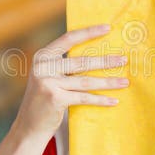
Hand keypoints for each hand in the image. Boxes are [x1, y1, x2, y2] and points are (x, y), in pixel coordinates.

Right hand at [11, 23, 129, 140]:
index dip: (89, 32)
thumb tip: (98, 56)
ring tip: (124, 82)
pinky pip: (84, 97)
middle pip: (81, 61)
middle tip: (124, 60)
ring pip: (86, 81)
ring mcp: (48, 82)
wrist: (29, 126)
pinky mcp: (56, 98)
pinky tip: (113, 101)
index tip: (108, 28)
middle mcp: (44, 67)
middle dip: (105, 61)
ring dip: (108, 82)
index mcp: (43, 56)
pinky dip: (100, 100)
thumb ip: (64, 65)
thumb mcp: (49, 76)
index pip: (69, 39)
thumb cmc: (44, 99)